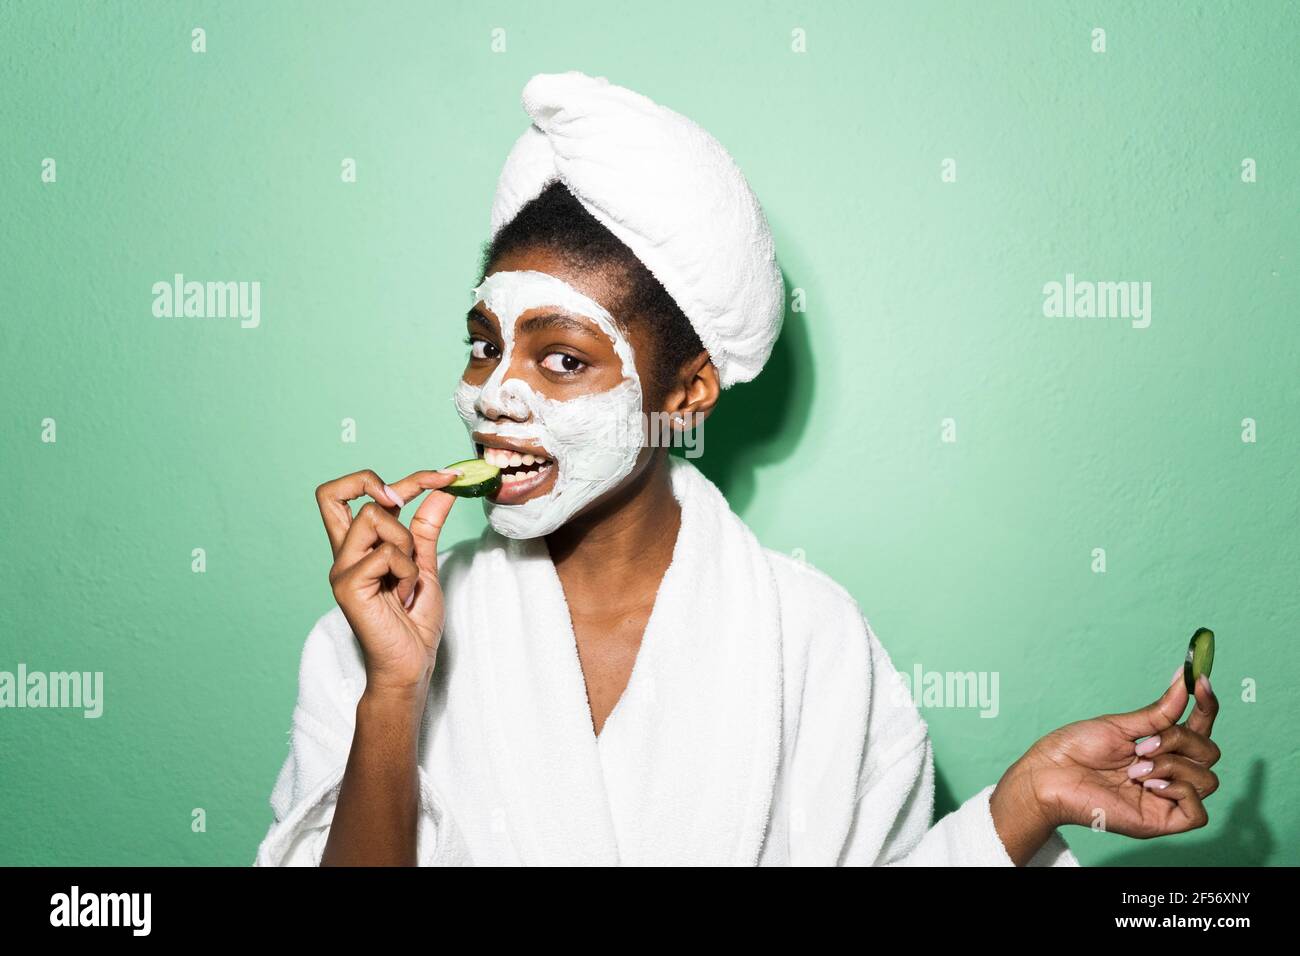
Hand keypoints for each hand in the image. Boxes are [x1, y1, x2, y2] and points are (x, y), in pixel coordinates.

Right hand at [315, 468, 460, 700]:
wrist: (411, 663)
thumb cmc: (414, 621)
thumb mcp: (425, 563)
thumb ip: (427, 525)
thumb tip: (444, 486)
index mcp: (358, 547)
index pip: (349, 493)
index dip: (391, 477)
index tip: (440, 478)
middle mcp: (343, 553)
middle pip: (332, 492)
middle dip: (379, 484)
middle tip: (406, 501)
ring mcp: (341, 569)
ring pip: (373, 517)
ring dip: (406, 544)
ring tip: (408, 580)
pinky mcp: (347, 586)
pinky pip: (385, 554)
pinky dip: (407, 572)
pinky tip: (403, 596)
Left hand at [1018, 668, 1220, 837]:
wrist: (1049, 774)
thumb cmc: (1076, 749)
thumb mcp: (1121, 725)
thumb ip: (1159, 712)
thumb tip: (1185, 680)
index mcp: (1159, 749)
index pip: (1199, 729)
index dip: (1207, 706)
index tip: (1201, 681)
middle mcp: (1168, 773)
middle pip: (1209, 753)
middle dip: (1179, 741)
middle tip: (1141, 746)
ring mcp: (1165, 798)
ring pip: (1206, 779)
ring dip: (1172, 766)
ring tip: (1135, 769)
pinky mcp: (1159, 821)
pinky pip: (1197, 814)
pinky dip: (1180, 792)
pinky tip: (1148, 785)